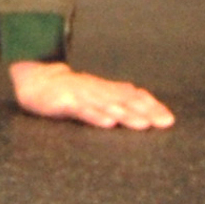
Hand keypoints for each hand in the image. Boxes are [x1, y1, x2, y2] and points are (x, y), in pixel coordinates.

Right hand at [9, 60, 173, 129]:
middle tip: (164, 122)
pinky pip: (82, 110)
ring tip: (143, 124)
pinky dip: (95, 115)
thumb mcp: (94, 90)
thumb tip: (141, 94)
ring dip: (126, 115)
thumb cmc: (67, 89)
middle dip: (146, 112)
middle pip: (125, 101)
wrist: (35, 79)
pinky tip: (107, 122)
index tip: (169, 119)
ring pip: (107, 105)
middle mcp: (98, 91)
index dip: (152, 106)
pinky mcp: (65, 103)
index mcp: (106, 90)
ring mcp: (82, 96)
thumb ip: (116, 94)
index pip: (133, 97)